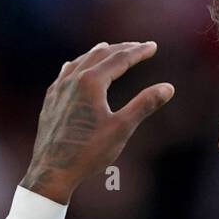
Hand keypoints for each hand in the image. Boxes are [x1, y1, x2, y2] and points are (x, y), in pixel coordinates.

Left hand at [22, 40, 173, 203]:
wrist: (51, 172)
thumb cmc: (87, 153)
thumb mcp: (121, 129)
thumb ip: (144, 105)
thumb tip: (168, 88)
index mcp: (91, 82)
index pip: (120, 59)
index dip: (138, 52)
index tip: (153, 47)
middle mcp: (72, 80)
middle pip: (100, 55)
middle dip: (121, 49)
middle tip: (138, 47)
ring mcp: (57, 90)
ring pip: (79, 62)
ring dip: (96, 53)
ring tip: (106, 48)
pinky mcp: (49, 101)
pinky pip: (64, 75)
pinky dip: (75, 66)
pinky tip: (73, 67)